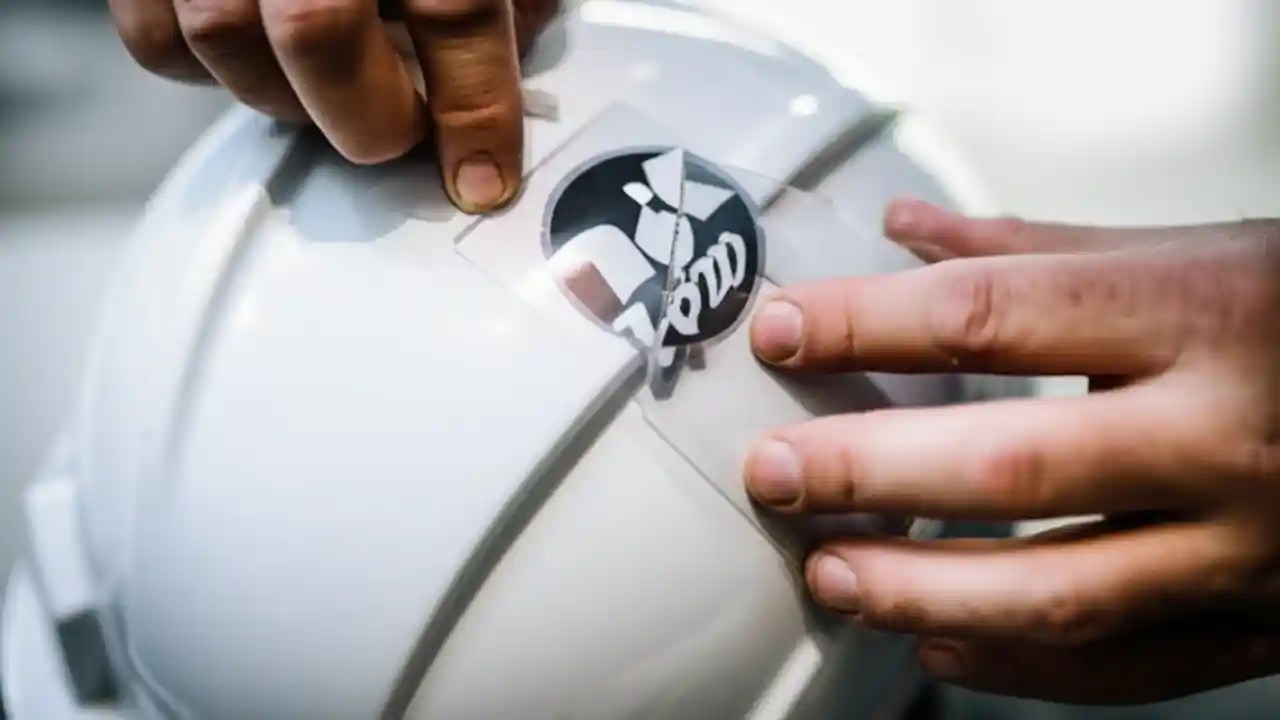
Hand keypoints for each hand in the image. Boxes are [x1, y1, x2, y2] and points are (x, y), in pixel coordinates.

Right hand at [108, 0, 559, 212]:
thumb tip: (511, 66)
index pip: (452, 2)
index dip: (475, 103)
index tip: (482, 174)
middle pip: (317, 26)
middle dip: (370, 117)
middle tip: (400, 131)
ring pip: (223, 33)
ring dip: (291, 99)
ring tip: (332, 94)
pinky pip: (157, 38)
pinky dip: (212, 73)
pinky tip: (264, 63)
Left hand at [743, 199, 1279, 703]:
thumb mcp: (1200, 252)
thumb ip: (1042, 252)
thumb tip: (908, 230)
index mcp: (1203, 315)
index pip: (992, 316)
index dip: (866, 325)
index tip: (782, 332)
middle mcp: (1223, 436)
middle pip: (1008, 465)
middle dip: (864, 473)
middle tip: (774, 474)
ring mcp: (1246, 545)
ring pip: (1058, 593)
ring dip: (920, 590)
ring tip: (830, 575)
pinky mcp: (1258, 623)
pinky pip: (1123, 668)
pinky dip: (1016, 666)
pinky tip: (936, 643)